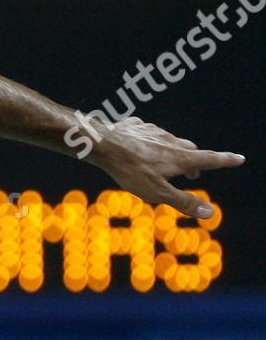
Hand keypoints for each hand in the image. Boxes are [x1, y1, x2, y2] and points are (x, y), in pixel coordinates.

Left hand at [92, 116, 243, 217]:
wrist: (101, 142)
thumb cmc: (129, 169)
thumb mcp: (157, 192)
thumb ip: (183, 202)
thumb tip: (210, 213)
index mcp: (179, 158)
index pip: (209, 160)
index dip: (225, 160)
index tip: (239, 158)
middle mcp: (170, 141)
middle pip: (190, 150)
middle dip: (194, 161)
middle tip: (192, 175)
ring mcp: (153, 131)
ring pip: (169, 140)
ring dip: (172, 151)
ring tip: (165, 162)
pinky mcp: (137, 126)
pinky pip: (148, 133)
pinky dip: (150, 141)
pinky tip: (140, 146)